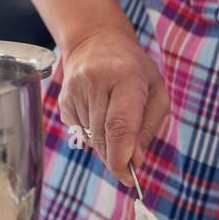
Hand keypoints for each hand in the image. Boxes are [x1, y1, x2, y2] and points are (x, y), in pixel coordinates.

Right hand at [57, 26, 170, 187]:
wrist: (96, 42)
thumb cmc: (134, 69)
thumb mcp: (155, 91)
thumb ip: (149, 126)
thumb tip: (136, 161)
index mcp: (125, 76)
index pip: (119, 125)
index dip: (123, 156)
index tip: (130, 177)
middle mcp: (95, 82)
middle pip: (103, 137)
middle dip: (116, 159)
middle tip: (129, 170)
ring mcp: (75, 91)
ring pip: (91, 138)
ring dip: (107, 147)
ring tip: (118, 131)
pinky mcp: (63, 100)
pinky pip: (80, 132)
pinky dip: (94, 136)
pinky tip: (101, 118)